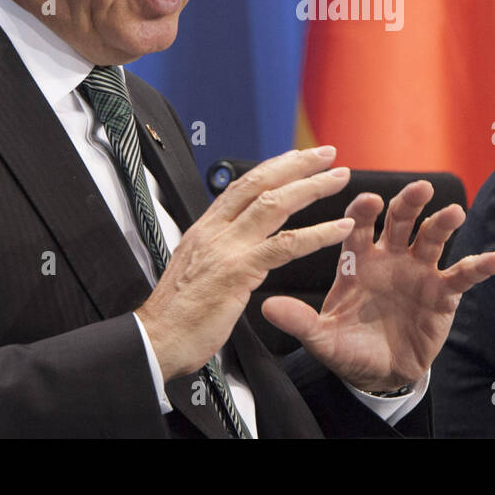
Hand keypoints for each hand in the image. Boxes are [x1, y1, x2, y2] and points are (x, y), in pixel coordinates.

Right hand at [137, 147, 354, 380]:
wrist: (155, 341)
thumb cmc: (176, 314)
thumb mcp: (195, 268)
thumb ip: (216, 250)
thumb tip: (234, 242)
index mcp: (205, 229)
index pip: (242, 186)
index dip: (274, 167)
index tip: (297, 157)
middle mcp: (215, 231)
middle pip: (261, 183)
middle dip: (297, 164)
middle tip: (327, 154)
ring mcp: (227, 248)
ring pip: (275, 204)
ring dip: (312, 188)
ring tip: (339, 179)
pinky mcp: (238, 271)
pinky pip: (286, 246)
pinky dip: (317, 234)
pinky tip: (339, 228)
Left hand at [261, 179, 494, 391]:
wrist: (378, 373)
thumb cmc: (348, 347)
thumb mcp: (322, 338)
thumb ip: (300, 321)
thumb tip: (267, 306)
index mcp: (357, 260)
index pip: (358, 226)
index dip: (363, 211)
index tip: (367, 199)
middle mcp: (389, 257)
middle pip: (399, 220)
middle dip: (408, 202)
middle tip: (418, 188)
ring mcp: (418, 271)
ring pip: (432, 238)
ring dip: (444, 222)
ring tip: (455, 212)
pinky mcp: (443, 292)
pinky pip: (463, 275)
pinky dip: (480, 265)